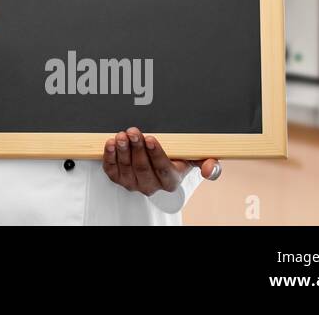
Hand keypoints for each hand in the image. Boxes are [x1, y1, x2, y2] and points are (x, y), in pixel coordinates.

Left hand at [101, 127, 220, 195]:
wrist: (158, 164)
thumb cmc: (175, 159)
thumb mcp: (193, 159)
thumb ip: (206, 162)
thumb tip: (210, 169)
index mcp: (170, 181)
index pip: (163, 169)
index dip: (156, 154)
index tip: (151, 138)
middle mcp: (151, 186)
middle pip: (142, 168)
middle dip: (137, 148)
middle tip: (134, 132)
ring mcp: (133, 183)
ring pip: (126, 168)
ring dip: (123, 150)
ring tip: (122, 135)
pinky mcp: (119, 179)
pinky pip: (112, 170)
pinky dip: (109, 156)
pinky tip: (111, 143)